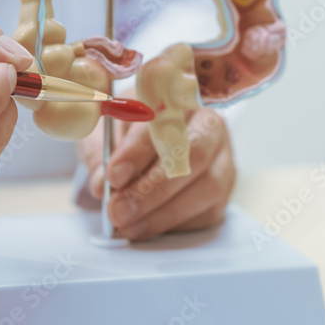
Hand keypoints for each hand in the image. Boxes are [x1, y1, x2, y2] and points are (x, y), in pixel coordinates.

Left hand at [77, 105, 235, 241]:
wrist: (146, 143)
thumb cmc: (125, 132)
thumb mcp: (104, 132)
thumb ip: (100, 153)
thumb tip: (102, 184)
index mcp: (178, 98)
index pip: (165, 121)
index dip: (138, 151)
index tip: (113, 175)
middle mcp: (209, 123)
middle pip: (193, 155)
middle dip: (152, 189)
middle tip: (118, 209)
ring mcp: (223, 157)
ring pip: (207, 186)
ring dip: (164, 213)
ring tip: (128, 225)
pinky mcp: (224, 188)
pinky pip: (209, 210)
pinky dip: (177, 224)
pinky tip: (148, 227)